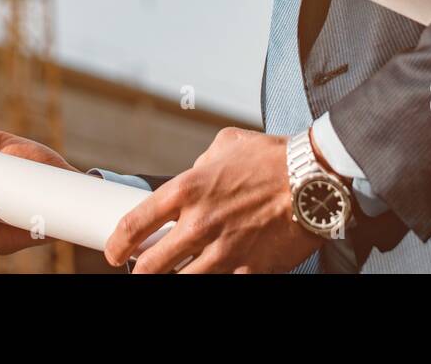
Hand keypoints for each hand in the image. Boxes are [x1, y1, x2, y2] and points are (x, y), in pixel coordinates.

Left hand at [102, 127, 323, 272]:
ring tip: (172, 276)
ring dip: (173, 281)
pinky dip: (213, 281)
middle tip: (139, 271)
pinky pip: (222, 285)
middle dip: (140, 272)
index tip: (115, 251)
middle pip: (151, 265)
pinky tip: (210, 276)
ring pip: (183, 283)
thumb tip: (193, 174)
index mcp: (189, 189)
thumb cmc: (273, 157)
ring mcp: (225, 251)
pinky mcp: (250, 269)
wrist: (315, 178)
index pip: (135, 224)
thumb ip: (201, 163)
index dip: (117, 244)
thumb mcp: (226, 144)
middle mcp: (200, 224)